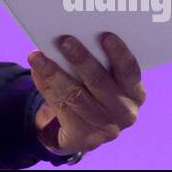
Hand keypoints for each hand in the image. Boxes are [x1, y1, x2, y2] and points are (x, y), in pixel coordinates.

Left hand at [27, 32, 145, 156]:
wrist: (86, 129)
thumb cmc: (95, 90)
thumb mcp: (105, 77)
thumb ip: (96, 59)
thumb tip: (70, 37)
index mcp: (135, 93)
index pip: (130, 71)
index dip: (119, 53)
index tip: (105, 35)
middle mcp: (125, 112)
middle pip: (100, 83)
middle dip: (82, 60)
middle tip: (65, 41)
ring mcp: (105, 128)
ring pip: (76, 96)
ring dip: (55, 74)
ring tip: (38, 56)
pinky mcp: (83, 137)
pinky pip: (61, 108)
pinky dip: (46, 87)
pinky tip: (37, 71)